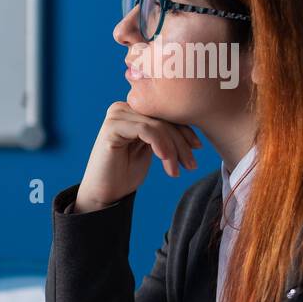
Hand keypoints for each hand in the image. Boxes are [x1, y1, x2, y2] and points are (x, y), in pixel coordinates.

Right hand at [74, 102, 200, 212]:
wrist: (105, 194)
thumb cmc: (126, 173)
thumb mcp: (151, 149)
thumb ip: (163, 132)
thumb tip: (193, 123)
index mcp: (132, 110)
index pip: (165, 113)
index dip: (185, 130)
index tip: (197, 148)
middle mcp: (123, 108)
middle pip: (163, 119)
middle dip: (181, 143)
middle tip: (191, 165)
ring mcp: (116, 116)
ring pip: (158, 126)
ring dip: (173, 150)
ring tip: (176, 170)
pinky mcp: (112, 127)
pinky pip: (146, 130)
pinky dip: (161, 146)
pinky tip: (166, 162)